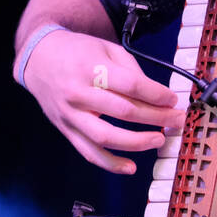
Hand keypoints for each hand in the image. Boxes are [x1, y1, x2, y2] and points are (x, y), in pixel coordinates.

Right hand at [21, 30, 185, 174]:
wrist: (38, 58)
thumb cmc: (78, 52)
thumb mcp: (107, 49)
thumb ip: (132, 70)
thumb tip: (159, 95)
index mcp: (92, 68)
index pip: (132, 86)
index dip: (157, 95)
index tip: (173, 100)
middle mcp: (79, 93)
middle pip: (125, 111)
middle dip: (158, 118)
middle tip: (178, 120)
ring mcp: (71, 114)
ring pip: (107, 137)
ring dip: (138, 142)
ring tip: (160, 139)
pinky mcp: (66, 129)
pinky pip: (89, 152)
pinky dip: (110, 164)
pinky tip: (130, 167)